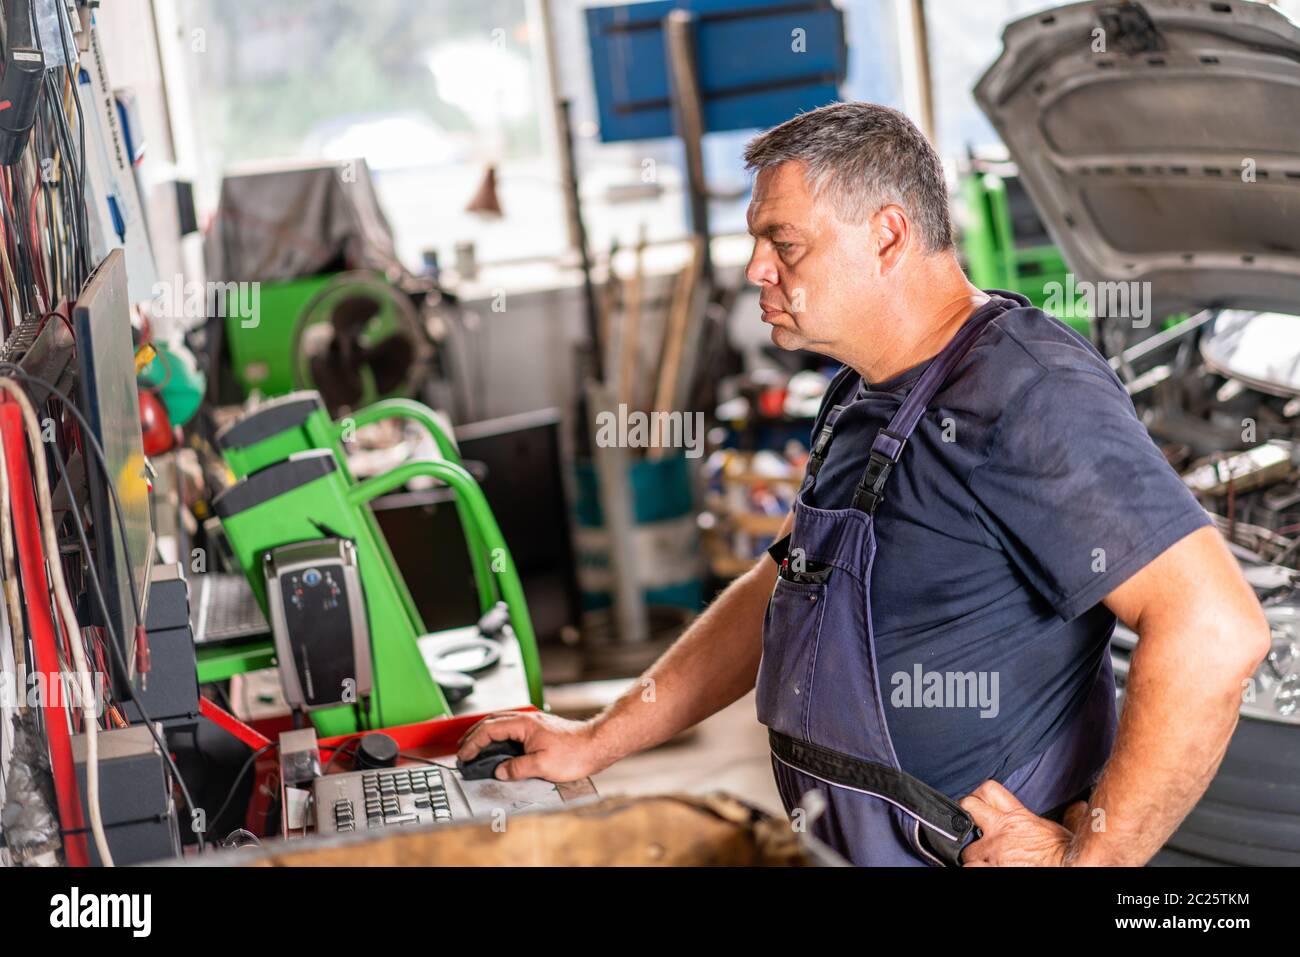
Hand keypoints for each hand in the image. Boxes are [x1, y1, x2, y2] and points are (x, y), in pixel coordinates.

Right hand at [456, 710, 611, 782]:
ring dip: (486, 732)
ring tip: (476, 746)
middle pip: (492, 721)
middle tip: (462, 748)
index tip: (464, 755)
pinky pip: (512, 727)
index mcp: (524, 724)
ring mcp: (534, 723)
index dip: (473, 743)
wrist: (597, 744)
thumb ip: (517, 768)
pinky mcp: (540, 728)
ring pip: (502, 722)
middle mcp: (527, 719)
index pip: (489, 730)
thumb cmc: (575, 753)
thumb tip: (499, 771)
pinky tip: (500, 746)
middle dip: (474, 734)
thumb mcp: (543, 766)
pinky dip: (500, 734)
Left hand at [958, 779, 1076, 866]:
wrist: (1068, 869)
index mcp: (1017, 818)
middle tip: (972, 828)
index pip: (988, 790)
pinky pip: (970, 868)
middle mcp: (999, 832)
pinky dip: (974, 869)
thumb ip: (1066, 815)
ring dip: (972, 855)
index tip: (980, 804)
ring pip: (965, 848)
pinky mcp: (990, 870)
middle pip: (967, 808)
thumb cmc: (1067, 854)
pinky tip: (982, 868)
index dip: (980, 795)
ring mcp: (992, 853)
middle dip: (967, 817)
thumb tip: (1078, 806)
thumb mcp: (1065, 829)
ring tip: (981, 859)